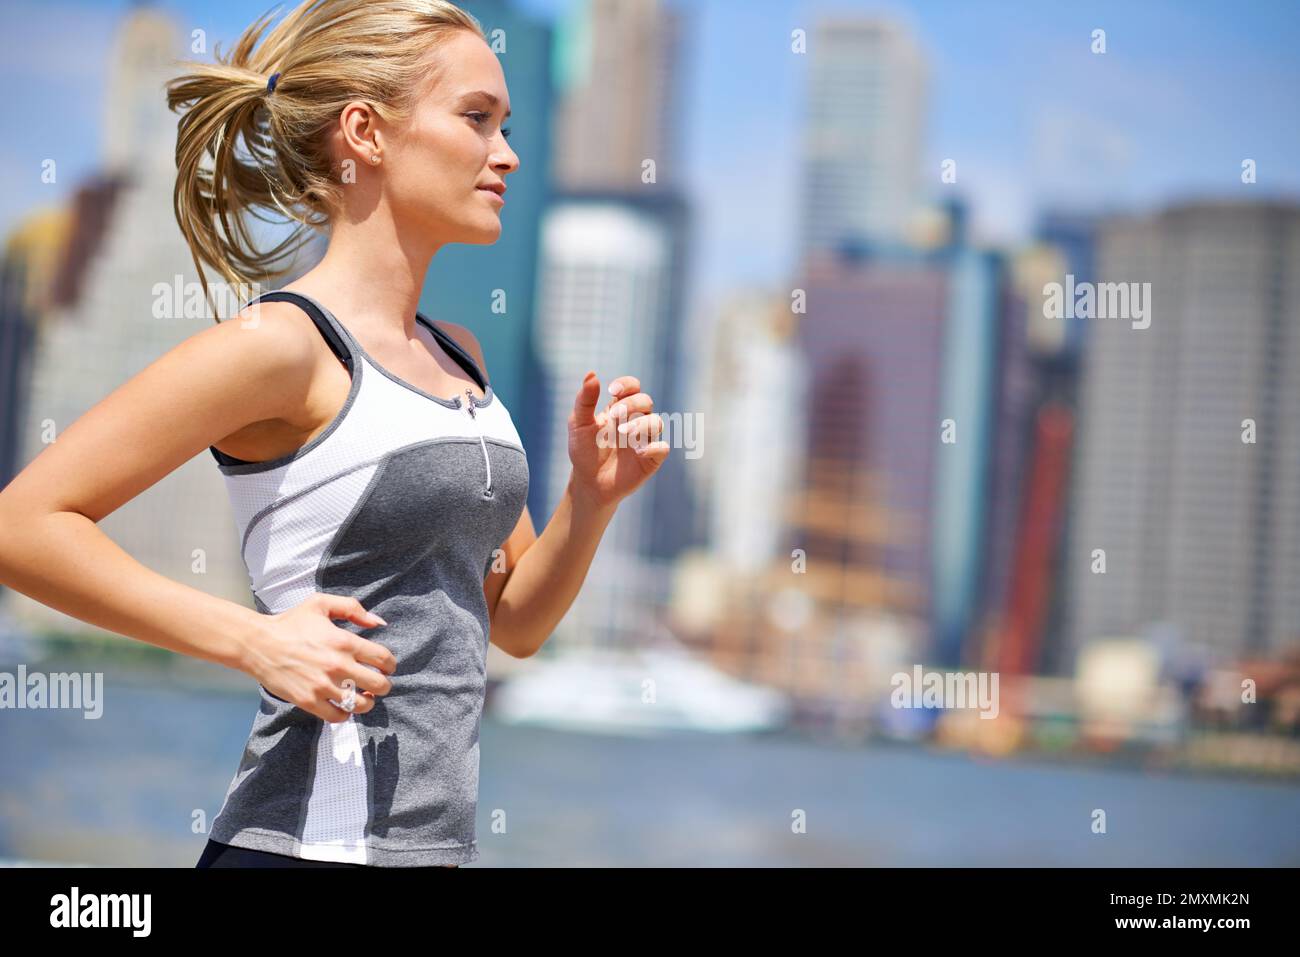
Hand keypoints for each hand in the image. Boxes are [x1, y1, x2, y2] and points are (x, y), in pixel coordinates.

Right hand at [239, 593, 395, 722]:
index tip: (386, 667)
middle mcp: (337, 665)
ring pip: (360, 704)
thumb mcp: (322, 603)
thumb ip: (353, 608)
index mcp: (344, 641)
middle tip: (378, 684)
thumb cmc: (291, 623)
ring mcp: (323, 686)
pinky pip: (337, 717)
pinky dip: (345, 714)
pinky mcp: (308, 701)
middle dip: (383, 686)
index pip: (384, 659)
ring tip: (363, 697)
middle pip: (379, 685)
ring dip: (367, 702)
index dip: (390, 665)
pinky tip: (343, 706)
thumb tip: (379, 623)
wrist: (258, 644)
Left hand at [567, 372, 669, 509]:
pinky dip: (653, 447)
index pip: (633, 388)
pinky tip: (637, 451)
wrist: (588, 483)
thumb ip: (585, 400)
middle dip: (632, 404)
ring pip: (657, 422)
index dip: (628, 384)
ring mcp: (645, 440)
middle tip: (614, 416)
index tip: (613, 390)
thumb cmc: (584, 451)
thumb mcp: (578, 424)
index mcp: (620, 409)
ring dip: (641, 424)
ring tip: (623, 433)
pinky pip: (662, 448)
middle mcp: (636, 421)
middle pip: (646, 401)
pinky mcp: (651, 459)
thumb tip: (591, 373)